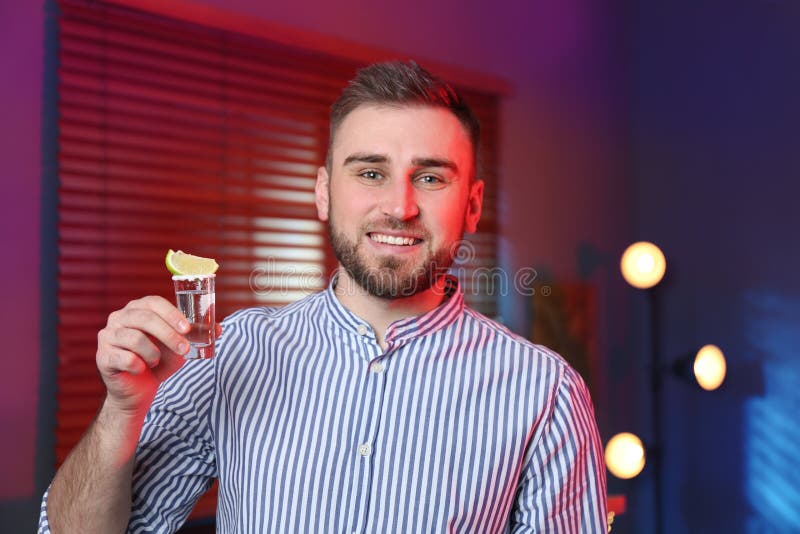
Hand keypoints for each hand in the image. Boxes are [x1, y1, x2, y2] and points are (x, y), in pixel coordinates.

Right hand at [96, 296, 219, 415]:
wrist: (138, 393)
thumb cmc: (158, 364)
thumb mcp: (180, 348)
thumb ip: (197, 336)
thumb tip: (219, 328)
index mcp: (137, 309)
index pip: (153, 302)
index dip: (171, 313)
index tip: (188, 328)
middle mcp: (119, 318)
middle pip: (144, 318)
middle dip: (168, 334)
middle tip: (185, 349)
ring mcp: (107, 336)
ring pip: (134, 338)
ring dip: (153, 353)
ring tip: (157, 361)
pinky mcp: (102, 356)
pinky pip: (123, 358)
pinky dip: (138, 365)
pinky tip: (141, 369)